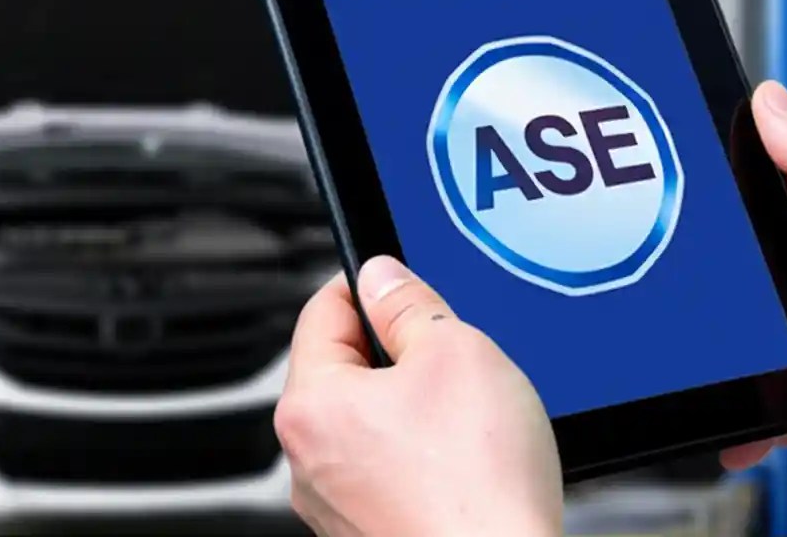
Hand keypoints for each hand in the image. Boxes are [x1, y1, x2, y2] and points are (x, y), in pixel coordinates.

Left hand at [276, 256, 562, 536]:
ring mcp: (336, 505)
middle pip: (343, 371)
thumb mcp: (457, 351)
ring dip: (411, 407)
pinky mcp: (370, 533)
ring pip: (369, 424)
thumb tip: (381, 275)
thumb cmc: (478, 484)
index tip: (395, 277)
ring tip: (465, 415)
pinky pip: (388, 471)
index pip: (320, 311)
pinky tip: (465, 461)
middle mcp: (307, 461)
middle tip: (450, 352)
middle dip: (396, 353)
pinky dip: (421, 456)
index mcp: (311, 405)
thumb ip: (408, 303)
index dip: (365, 283)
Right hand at [722, 82, 786, 512]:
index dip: (732, 165)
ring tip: (691, 330)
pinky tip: (718, 392)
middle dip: (712, 251)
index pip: (776, 171)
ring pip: (741, 314)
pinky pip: (753, 382)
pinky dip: (734, 394)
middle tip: (674, 254)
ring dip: (718, 326)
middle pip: (749, 243)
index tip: (686, 167)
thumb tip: (769, 101)